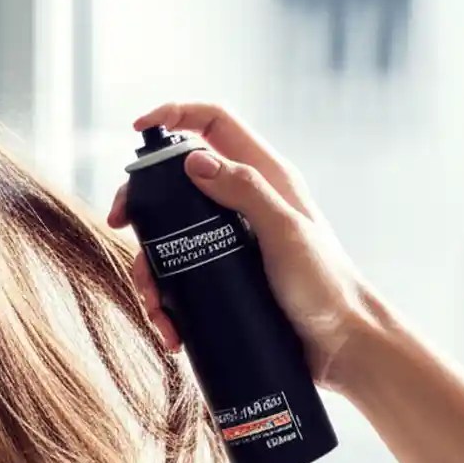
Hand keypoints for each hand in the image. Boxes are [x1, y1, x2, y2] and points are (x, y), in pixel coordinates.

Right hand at [107, 102, 385, 391]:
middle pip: (176, 182)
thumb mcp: (286, 233)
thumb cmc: (327, 287)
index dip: (176, 115)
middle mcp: (242, 204)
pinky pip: (180, 279)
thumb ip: (246, 191)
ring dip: (149, 269)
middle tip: (119, 225)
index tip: (138, 129)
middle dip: (141, 203)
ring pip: (169, 237)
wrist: (343, 347)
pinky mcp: (224, 279)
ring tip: (154, 304)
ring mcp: (231, 242)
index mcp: (264, 178)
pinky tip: (169, 328)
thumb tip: (192, 161)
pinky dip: (165, 302)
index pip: (214, 124)